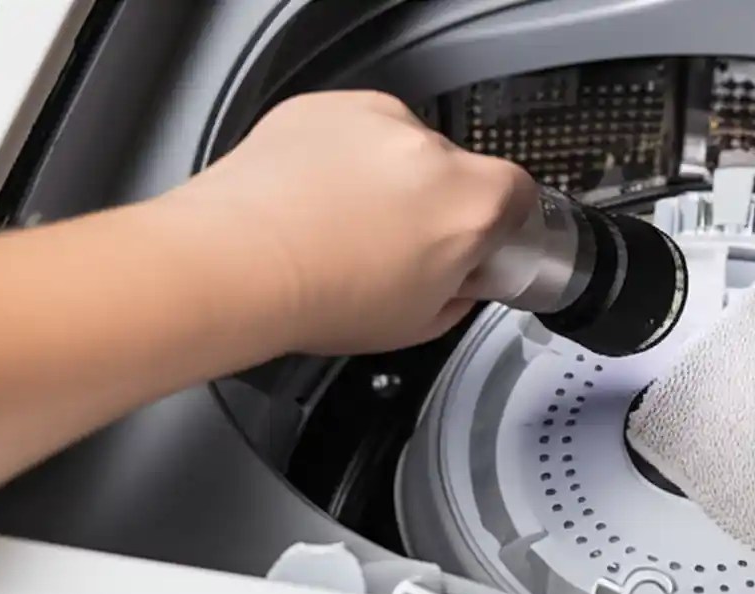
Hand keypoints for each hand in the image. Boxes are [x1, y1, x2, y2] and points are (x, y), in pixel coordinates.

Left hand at [163, 90, 536, 354]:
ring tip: (343, 225)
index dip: (500, 224)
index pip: (520, 195)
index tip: (474, 246)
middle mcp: (430, 150)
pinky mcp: (326, 107)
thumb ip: (460, 294)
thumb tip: (461, 281)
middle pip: (457, 172)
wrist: (234, 265)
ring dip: (387, 178)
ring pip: (403, 149)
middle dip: (434, 204)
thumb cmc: (318, 297)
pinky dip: (342, 157)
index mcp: (470, 204)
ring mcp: (376, 121)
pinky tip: (315, 201)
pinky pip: (352, 131)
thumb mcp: (418, 324)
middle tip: (395, 248)